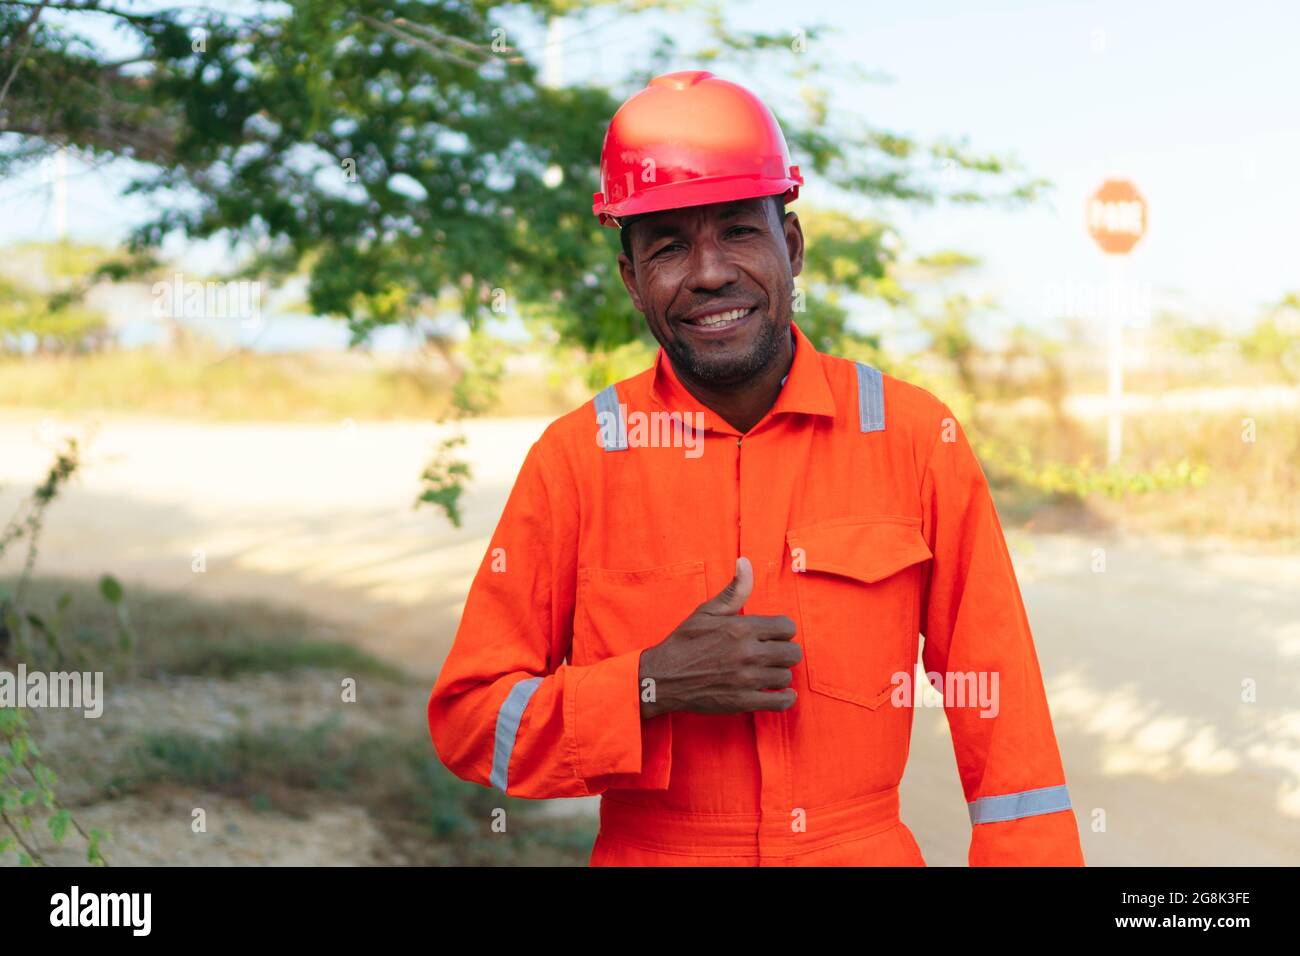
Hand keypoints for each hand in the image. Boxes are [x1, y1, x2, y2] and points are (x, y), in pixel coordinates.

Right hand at [638, 557, 799, 718]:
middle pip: (792, 652)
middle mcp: (748, 653)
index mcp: (741, 628)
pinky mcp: (743, 701)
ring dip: (779, 674)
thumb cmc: (684, 642)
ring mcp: (747, 679)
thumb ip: (734, 590)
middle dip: (784, 651)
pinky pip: (780, 702)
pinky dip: (785, 698)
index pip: (787, 627)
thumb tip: (745, 562)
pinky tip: (780, 693)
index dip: (782, 630)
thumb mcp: (706, 611)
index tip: (772, 635)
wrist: (662, 678)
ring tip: (766, 672)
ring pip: (786, 676)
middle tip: (772, 654)